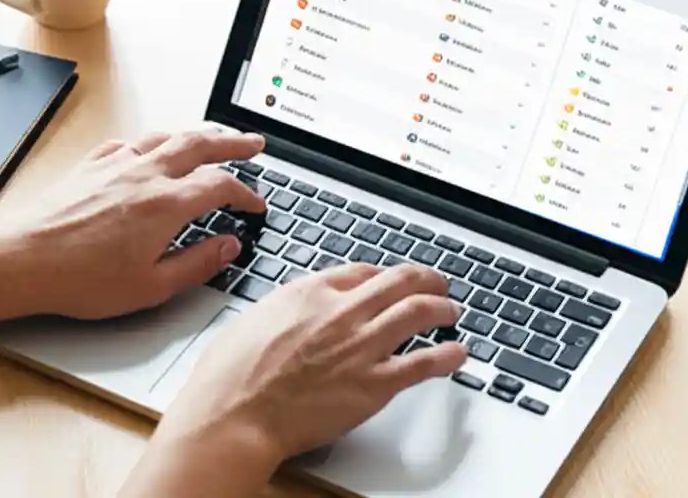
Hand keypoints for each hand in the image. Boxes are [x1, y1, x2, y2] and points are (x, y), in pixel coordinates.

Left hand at [0, 129, 266, 319]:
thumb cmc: (81, 280)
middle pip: (200, 144)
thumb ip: (197, 263)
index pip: (221, 186)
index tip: (256, 204)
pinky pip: (128, 143)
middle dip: (232, 142)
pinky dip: (150, 142)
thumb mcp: (151, 287)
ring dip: (196, 134)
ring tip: (211, 137)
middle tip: (253, 143)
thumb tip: (229, 247)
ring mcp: (115, 166)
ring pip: (165, 137)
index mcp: (165, 205)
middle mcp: (144, 176)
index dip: (246, 194)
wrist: (22, 260)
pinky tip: (149, 148)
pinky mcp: (90, 167)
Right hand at [124, 263, 467, 495]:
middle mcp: (340, 312)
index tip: (391, 282)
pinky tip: (457, 353)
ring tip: (451, 312)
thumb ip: (283, 310)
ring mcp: (360, 346)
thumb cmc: (230, 378)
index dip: (383, 276)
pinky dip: (447, 355)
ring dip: (442, 309)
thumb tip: (292, 313)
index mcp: (308, 292)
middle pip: (398, 282)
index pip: (361, 272)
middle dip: (424, 280)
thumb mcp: (252, 319)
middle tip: (436, 285)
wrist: (232, 416)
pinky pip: (423, 363)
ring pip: (418, 312)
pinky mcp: (373, 384)